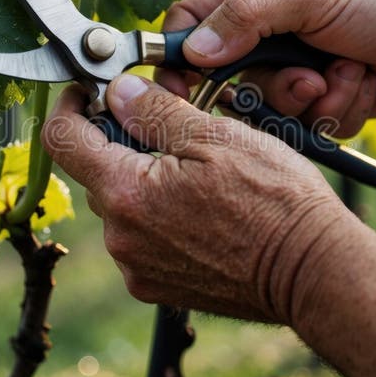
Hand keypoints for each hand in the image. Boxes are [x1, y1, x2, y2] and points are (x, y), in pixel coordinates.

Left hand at [42, 75, 350, 323]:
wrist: (312, 272)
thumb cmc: (275, 201)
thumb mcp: (217, 136)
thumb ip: (156, 110)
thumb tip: (117, 92)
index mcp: (127, 193)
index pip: (62, 139)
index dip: (71, 104)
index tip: (87, 90)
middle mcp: (120, 238)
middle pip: (95, 171)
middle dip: (120, 140)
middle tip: (168, 122)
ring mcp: (137, 267)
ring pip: (121, 204)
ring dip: (142, 179)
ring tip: (197, 170)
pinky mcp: (157, 287)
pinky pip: (140, 238)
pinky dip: (158, 214)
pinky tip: (201, 206)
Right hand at [158, 0, 375, 136]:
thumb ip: (249, 15)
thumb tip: (193, 49)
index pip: (190, 23)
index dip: (176, 57)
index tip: (179, 89)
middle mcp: (265, 34)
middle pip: (226, 80)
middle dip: (271, 89)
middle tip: (306, 81)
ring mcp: (290, 71)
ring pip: (268, 110)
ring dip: (312, 100)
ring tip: (348, 74)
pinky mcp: (315, 103)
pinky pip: (304, 125)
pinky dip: (337, 109)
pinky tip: (362, 83)